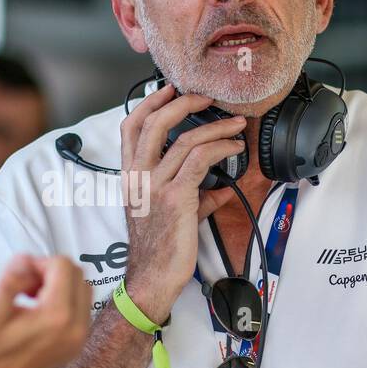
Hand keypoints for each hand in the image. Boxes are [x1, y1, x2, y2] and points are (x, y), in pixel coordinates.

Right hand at [0, 255, 91, 367]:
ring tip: (31, 297)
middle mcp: (76, 328)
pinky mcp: (77, 345)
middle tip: (23, 287)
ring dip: (59, 285)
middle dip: (51, 272)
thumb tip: (26, 258)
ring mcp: (79, 339)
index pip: (63, 266)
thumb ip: (10, 281)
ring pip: (82, 289)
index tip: (19, 278)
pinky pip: (81, 309)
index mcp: (56, 317)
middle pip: (77, 275)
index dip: (39, 263)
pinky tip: (39, 312)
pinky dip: (64, 301)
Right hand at [119, 83, 246, 322]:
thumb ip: (193, 195)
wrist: (152, 278)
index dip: (149, 103)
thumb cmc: (160, 248)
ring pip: (185, 140)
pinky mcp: (176, 198)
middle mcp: (138, 177)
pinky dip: (220, 148)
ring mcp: (155, 186)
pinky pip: (200, 160)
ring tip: (236, 125)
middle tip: (207, 98)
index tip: (169, 89)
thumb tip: (220, 187)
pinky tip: (234, 147)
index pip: (130, 128)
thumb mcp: (171, 214)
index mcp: (130, 176)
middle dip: (183, 103)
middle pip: (154, 123)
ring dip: (216, 127)